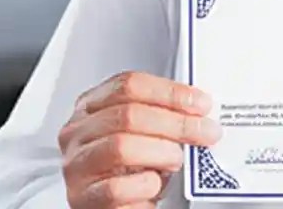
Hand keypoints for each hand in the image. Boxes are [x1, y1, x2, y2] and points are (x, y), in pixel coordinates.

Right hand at [59, 71, 221, 207]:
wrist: (112, 204)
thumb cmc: (127, 169)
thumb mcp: (141, 133)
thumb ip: (159, 116)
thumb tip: (198, 111)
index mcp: (91, 108)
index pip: (128, 85)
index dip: (170, 92)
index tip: (200, 103)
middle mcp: (77, 134)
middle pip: (128, 114)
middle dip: (176, 122)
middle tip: (205, 132)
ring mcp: (77, 166)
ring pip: (121, 147)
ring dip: (162, 152)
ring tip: (176, 161)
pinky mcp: (82, 199)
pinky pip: (116, 188)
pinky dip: (145, 185)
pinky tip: (154, 185)